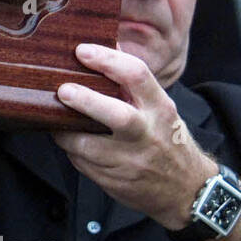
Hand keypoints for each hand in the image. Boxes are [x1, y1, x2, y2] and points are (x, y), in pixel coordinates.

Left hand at [51, 43, 215, 227]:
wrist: (186, 190)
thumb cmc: (167, 140)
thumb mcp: (161, 111)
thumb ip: (134, 87)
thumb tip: (103, 50)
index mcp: (161, 109)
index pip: (137, 76)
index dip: (108, 60)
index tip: (82, 51)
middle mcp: (148, 134)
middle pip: (117, 115)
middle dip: (86, 101)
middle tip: (63, 90)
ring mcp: (131, 161)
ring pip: (89, 146)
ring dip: (65, 131)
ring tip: (54, 117)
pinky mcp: (114, 181)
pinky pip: (82, 163)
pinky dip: (70, 149)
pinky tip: (67, 139)